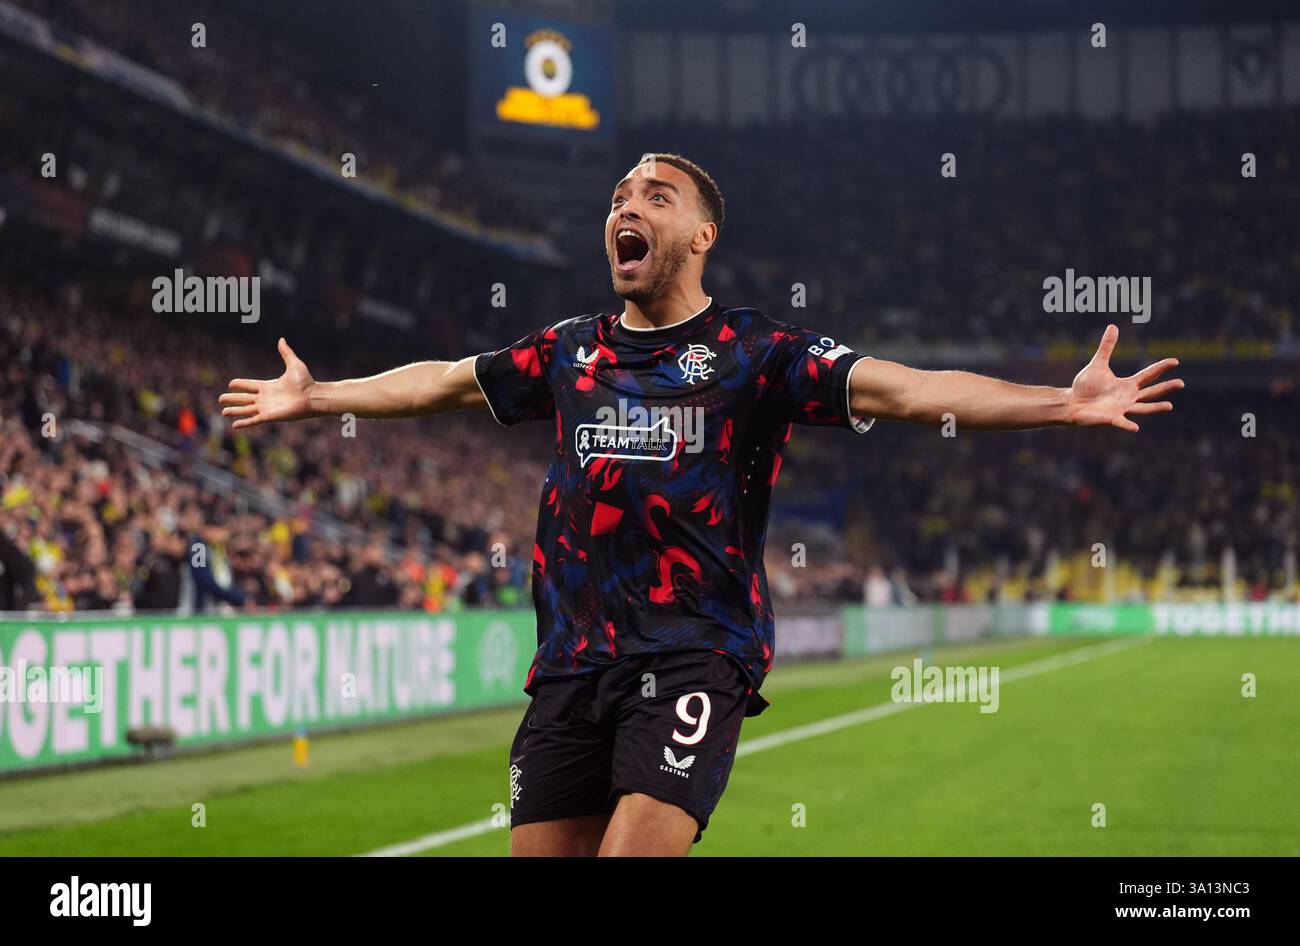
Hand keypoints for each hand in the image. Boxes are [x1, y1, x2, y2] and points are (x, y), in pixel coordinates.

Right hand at [219, 338, 318, 429]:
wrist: (313, 396)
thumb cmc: (306, 382)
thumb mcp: (294, 364)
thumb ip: (286, 353)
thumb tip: (281, 339)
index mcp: (269, 386)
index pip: (250, 385)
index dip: (240, 384)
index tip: (231, 384)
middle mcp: (266, 398)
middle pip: (244, 398)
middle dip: (232, 399)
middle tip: (220, 399)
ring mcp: (267, 408)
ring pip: (246, 410)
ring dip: (234, 411)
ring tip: (223, 412)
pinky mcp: (269, 416)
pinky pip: (253, 420)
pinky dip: (244, 422)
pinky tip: (234, 425)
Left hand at [1067, 324, 1182, 431]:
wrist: (1072, 403)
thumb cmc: (1085, 386)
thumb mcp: (1098, 364)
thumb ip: (1106, 347)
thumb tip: (1113, 326)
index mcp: (1127, 385)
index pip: (1148, 375)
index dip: (1161, 368)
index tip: (1175, 361)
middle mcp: (1128, 397)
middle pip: (1151, 392)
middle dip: (1165, 388)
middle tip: (1181, 383)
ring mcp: (1121, 409)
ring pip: (1142, 409)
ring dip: (1155, 408)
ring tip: (1170, 406)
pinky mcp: (1110, 418)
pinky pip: (1121, 422)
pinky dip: (1128, 424)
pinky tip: (1136, 427)